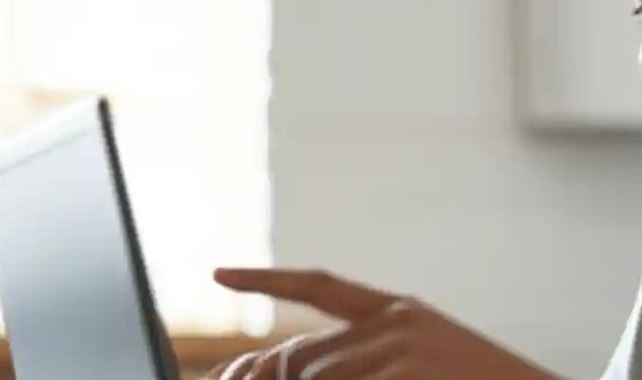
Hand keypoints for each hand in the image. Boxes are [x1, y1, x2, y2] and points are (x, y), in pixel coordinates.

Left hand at [208, 267, 560, 379]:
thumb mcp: (423, 364)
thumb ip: (368, 358)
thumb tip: (300, 369)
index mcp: (402, 313)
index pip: (320, 286)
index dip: (266, 280)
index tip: (218, 272)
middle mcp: (397, 321)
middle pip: (300, 355)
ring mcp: (403, 346)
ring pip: (315, 378)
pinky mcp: (408, 370)